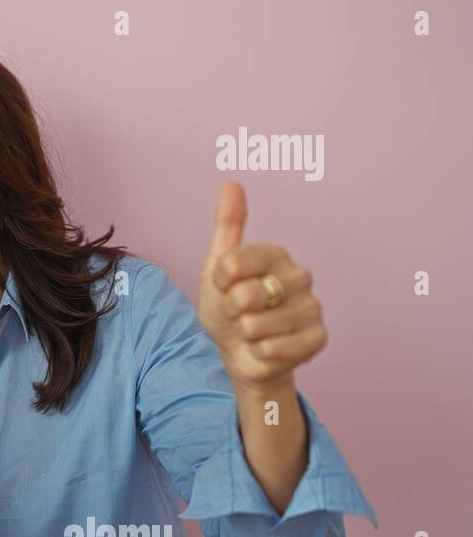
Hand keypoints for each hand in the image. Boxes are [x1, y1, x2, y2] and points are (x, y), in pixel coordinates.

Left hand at [195, 181, 326, 392]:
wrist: (239, 352)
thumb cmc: (228, 308)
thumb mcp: (218, 267)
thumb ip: (227, 225)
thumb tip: (231, 183)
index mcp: (275, 254)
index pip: (232, 262)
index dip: (219, 282)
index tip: (224, 286)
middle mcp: (300, 276)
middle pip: (244, 295)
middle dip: (231, 310)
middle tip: (239, 313)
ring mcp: (312, 307)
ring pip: (256, 325)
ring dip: (244, 334)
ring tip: (252, 331)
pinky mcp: (318, 338)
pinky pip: (273, 348)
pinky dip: (260, 353)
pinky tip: (265, 348)